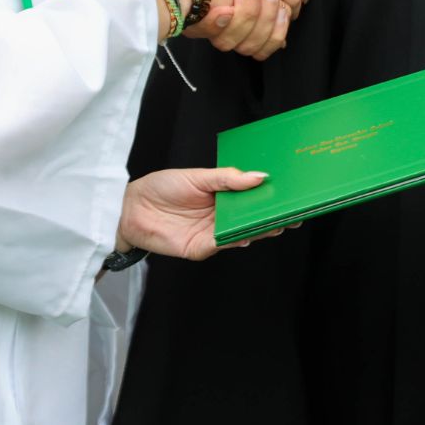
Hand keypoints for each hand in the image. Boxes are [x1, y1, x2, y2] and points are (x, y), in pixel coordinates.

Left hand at [118, 167, 278, 259]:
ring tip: (277, 223)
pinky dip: (237, 240)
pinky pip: (224, 244)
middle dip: (272, 216)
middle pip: (251, 218)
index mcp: (222, 196)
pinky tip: (249, 235)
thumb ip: (228, 179)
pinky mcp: (201, 247)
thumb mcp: (197, 177)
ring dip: (260, 230)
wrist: (131, 207)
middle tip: (293, 213)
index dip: (270, 197)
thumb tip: (259, 176)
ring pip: (242, 233)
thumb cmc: (161, 187)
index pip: (251, 197)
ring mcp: (212, 233)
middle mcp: (220, 216)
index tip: (290, 194)